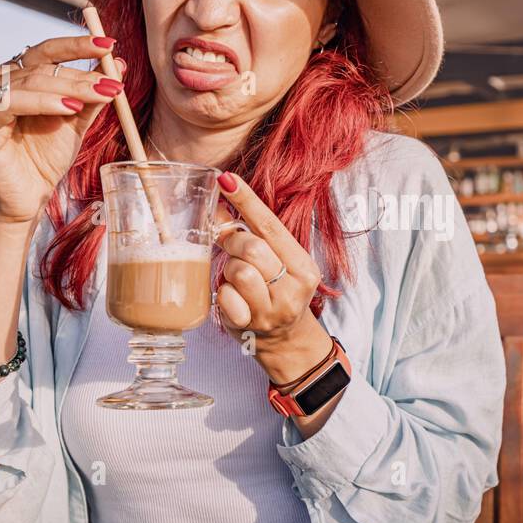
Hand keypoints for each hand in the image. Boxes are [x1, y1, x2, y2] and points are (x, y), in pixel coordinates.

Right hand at [0, 36, 127, 224]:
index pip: (47, 52)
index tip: (109, 44)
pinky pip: (10, 104)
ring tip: (99, 93)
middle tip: (112, 81)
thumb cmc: (47, 158)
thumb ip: (92, 93)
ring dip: (69, 87)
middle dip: (81, 74)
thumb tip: (117, 61)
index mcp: (17, 77)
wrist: (28, 198)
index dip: (77, 46)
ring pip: (29, 83)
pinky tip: (69, 108)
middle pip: (41, 67)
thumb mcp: (76, 121)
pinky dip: (42, 103)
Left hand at [213, 172, 331, 385]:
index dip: (246, 200)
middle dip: (234, 244)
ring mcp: (273, 310)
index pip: (271, 226)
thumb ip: (252, 235)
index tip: (226, 178)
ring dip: (228, 270)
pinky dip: (222, 295)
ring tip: (236, 280)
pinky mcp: (251, 325)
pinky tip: (234, 300)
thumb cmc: (277, 296)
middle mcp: (293, 288)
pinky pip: (224, 297)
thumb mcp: (275, 264)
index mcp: (304, 267)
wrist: (288, 344)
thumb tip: (218, 205)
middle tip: (232, 250)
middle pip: (252, 247)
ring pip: (237, 271)